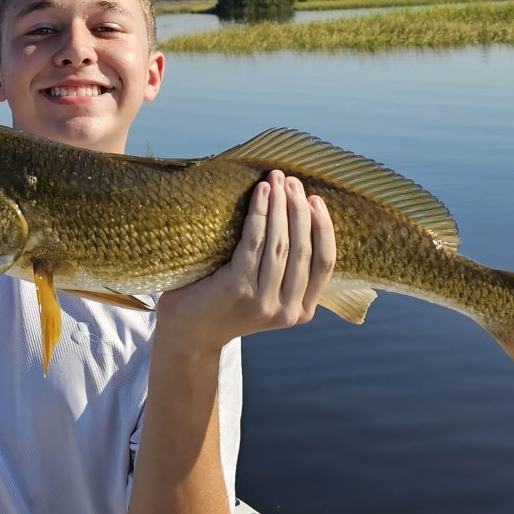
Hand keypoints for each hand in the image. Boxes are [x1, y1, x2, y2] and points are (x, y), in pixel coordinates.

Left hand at [155, 170, 334, 353]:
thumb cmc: (226, 305)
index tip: (315, 200)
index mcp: (301, 312)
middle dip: (299, 209)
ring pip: (281, 244)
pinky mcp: (239, 288)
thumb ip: (288, 273)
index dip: (323, 228)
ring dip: (280, 206)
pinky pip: (254, 242)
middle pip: (304, 249)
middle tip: (292, 181)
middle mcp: (287, 310)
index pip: (325, 264)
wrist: (188, 334)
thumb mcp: (268, 296)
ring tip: (276, 179)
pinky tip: (260, 193)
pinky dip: (260, 213)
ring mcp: (264, 301)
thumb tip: (300, 218)